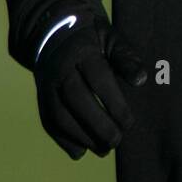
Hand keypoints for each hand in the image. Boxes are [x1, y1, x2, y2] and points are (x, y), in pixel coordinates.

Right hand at [33, 14, 146, 159]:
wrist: (53, 31)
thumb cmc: (92, 37)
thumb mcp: (111, 38)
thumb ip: (126, 58)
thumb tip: (141, 80)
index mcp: (81, 50)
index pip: (98, 78)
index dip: (114, 103)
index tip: (129, 123)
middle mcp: (60, 68)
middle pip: (75, 98)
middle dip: (97, 124)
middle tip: (117, 141)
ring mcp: (46, 84)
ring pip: (58, 114)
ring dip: (81, 137)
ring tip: (104, 149)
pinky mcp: (40, 98)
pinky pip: (48, 122)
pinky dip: (64, 140)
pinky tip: (82, 151)